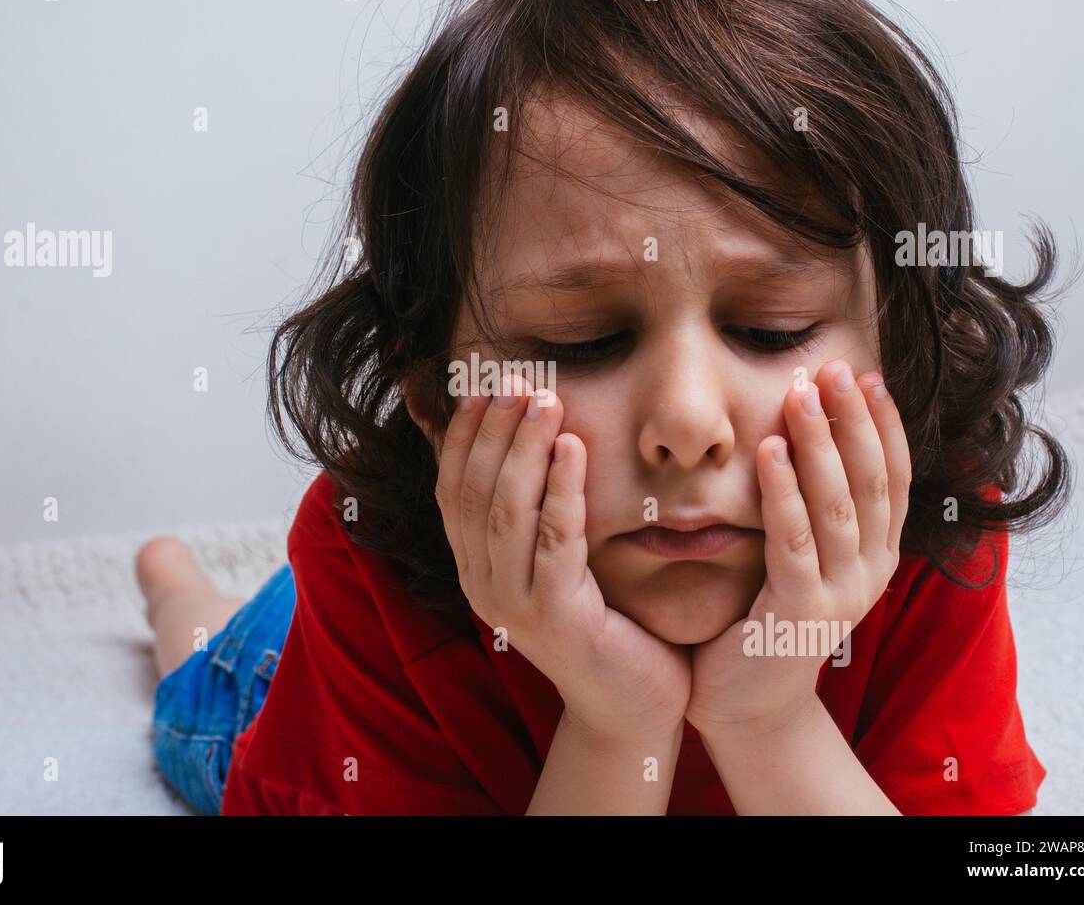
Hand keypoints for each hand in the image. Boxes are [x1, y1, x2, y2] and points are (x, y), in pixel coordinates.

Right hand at [434, 372, 691, 744]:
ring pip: (507, 510)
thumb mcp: (557, 561)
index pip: (451, 489)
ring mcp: (514, 605)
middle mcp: (482, 587)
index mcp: (475, 570)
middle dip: (493, 430)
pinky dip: (561, 489)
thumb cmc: (605, 623)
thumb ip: (537, 511)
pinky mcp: (556, 617)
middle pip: (474, 492)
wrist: (632, 703)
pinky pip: (554, 540)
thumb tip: (524, 442)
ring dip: (524, 449)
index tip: (481, 385)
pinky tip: (573, 448)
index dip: (463, 434)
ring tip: (546, 401)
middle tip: (517, 381)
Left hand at [685, 360, 911, 735]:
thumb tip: (797, 436)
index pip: (892, 478)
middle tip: (835, 367)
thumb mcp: (799, 559)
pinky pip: (794, 540)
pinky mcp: (802, 612)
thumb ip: (809, 511)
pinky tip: (769, 451)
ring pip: (838, 503)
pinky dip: (783, 492)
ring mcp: (842, 593)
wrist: (748, 708)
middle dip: (855, 419)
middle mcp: (870, 571)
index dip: (884, 425)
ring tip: (801, 392)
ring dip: (821, 442)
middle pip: (872, 481)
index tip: (868, 374)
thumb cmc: (763, 622)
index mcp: (875, 555)